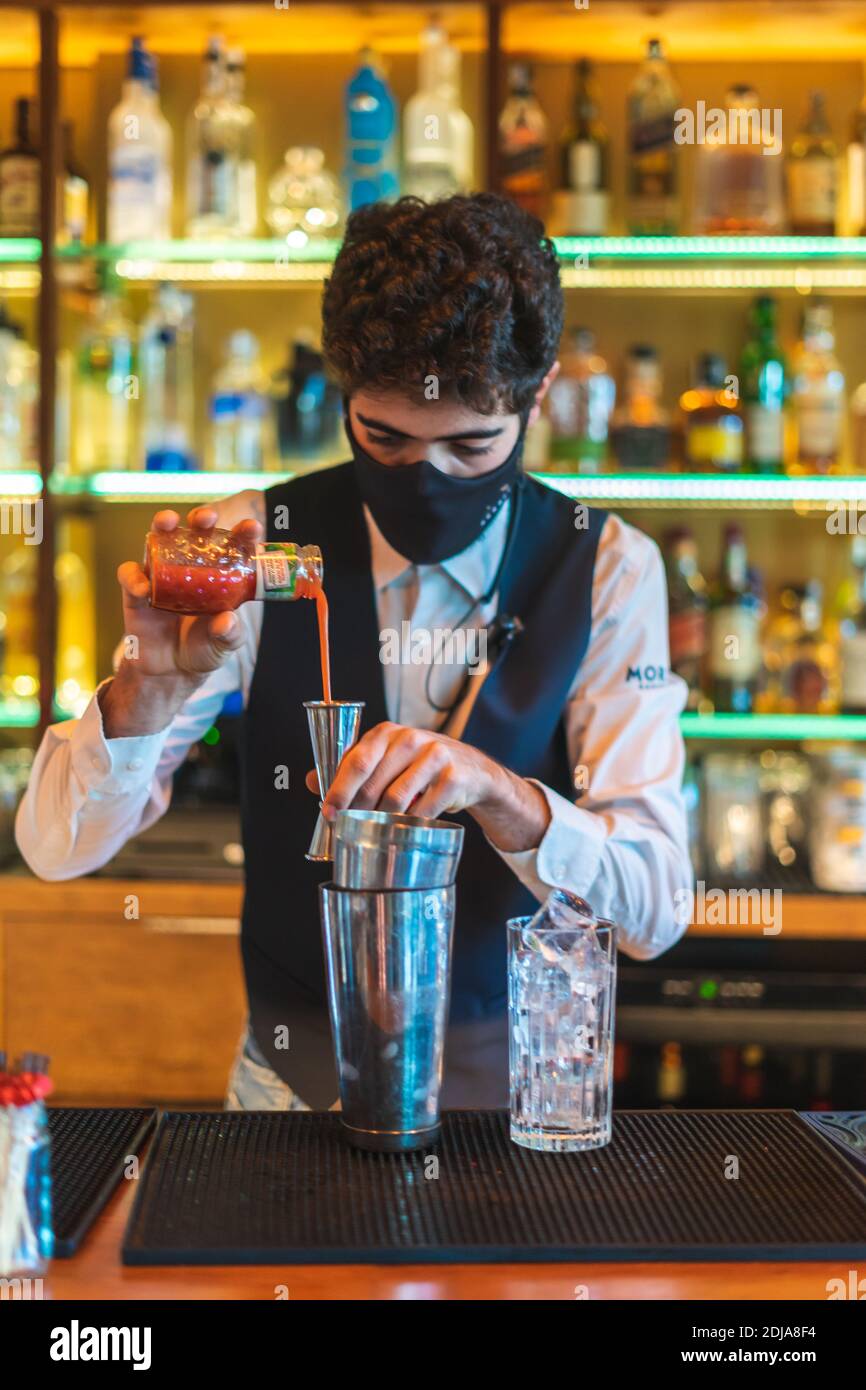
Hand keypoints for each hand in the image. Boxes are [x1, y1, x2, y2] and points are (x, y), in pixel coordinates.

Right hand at [116, 505, 261, 679]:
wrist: (171, 671)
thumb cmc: (204, 649)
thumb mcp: (224, 644)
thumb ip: (229, 634)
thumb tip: (226, 620)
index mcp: (218, 576)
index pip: (233, 547)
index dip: (242, 534)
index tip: (252, 528)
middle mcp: (190, 569)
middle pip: (196, 532)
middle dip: (201, 518)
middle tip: (206, 518)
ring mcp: (162, 576)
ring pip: (159, 540)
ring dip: (163, 526)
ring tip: (168, 522)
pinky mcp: (136, 592)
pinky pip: (130, 576)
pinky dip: (133, 578)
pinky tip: (143, 589)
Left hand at [305, 721, 551, 853]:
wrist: (472, 770)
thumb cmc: (420, 766)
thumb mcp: (384, 760)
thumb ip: (349, 769)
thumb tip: (308, 782)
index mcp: (386, 733)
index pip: (356, 761)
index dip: (339, 790)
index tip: (329, 812)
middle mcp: (410, 739)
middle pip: (374, 782)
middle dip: (357, 811)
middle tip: (349, 829)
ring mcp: (435, 756)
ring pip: (397, 798)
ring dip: (383, 820)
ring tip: (377, 831)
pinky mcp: (453, 777)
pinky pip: (424, 809)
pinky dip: (411, 824)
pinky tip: (406, 827)